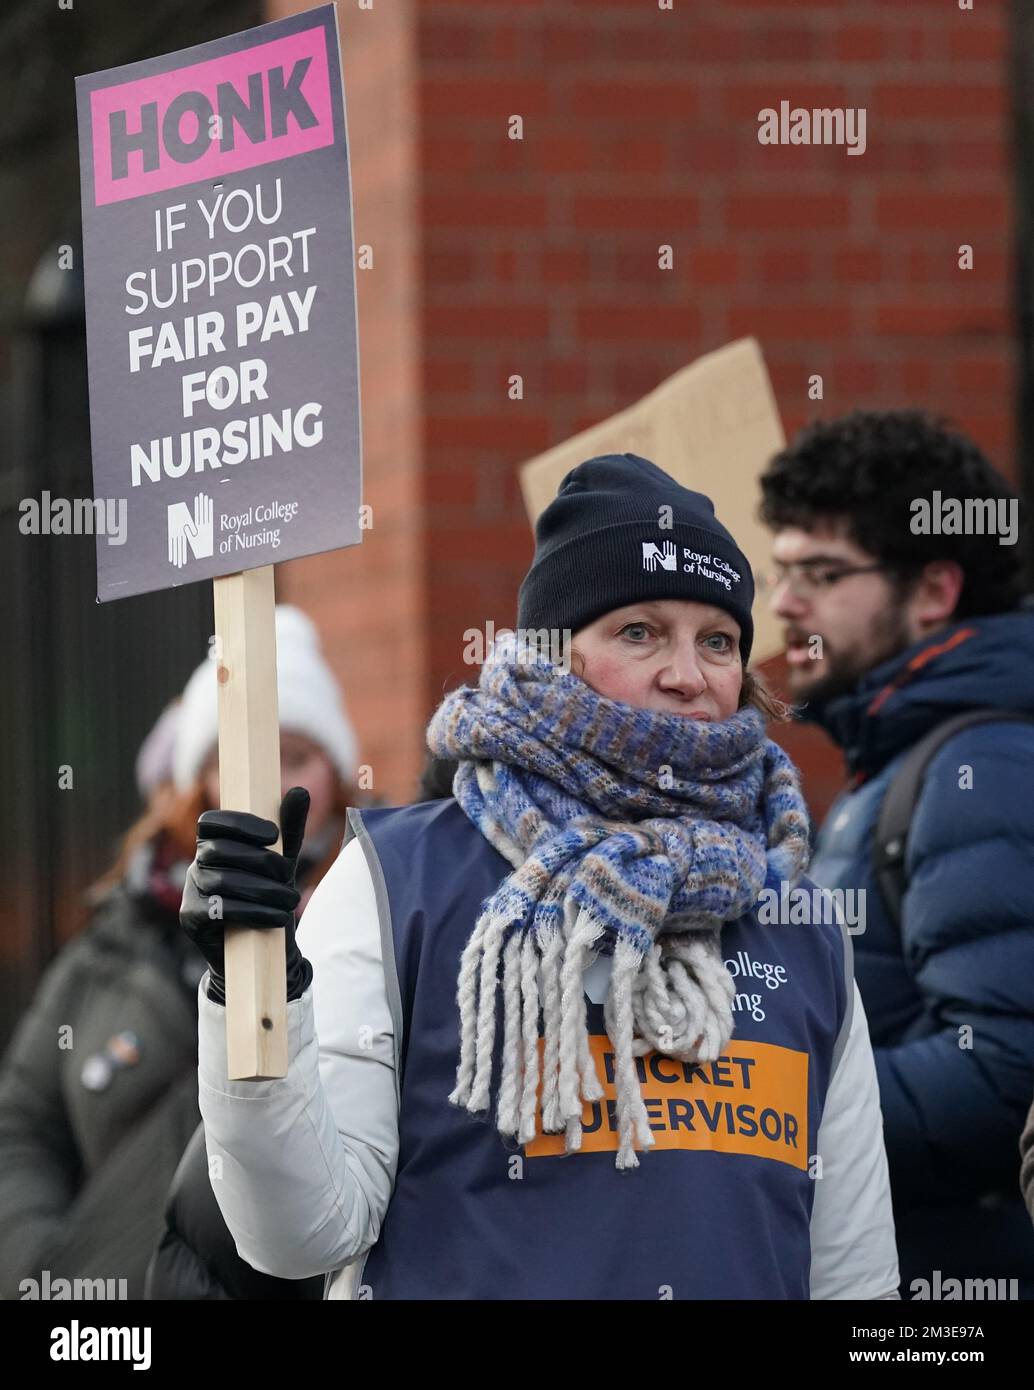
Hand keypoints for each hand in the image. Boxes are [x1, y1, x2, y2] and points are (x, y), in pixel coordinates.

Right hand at [180, 786, 312, 1004]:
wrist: (261, 950)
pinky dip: (253, 912)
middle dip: (261, 862)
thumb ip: (290, 828)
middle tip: (290, 877)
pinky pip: (219, 909)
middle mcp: (196, 865)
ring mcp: (190, 892)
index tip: (273, 835)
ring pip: (223, 881)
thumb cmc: (269, 896)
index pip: (211, 822)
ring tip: (291, 902)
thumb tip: (300, 790)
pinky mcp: (190, 919)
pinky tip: (277, 918)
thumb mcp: (283, 861)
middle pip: (220, 851)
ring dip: (264, 891)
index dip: (239, 823)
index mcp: (212, 845)